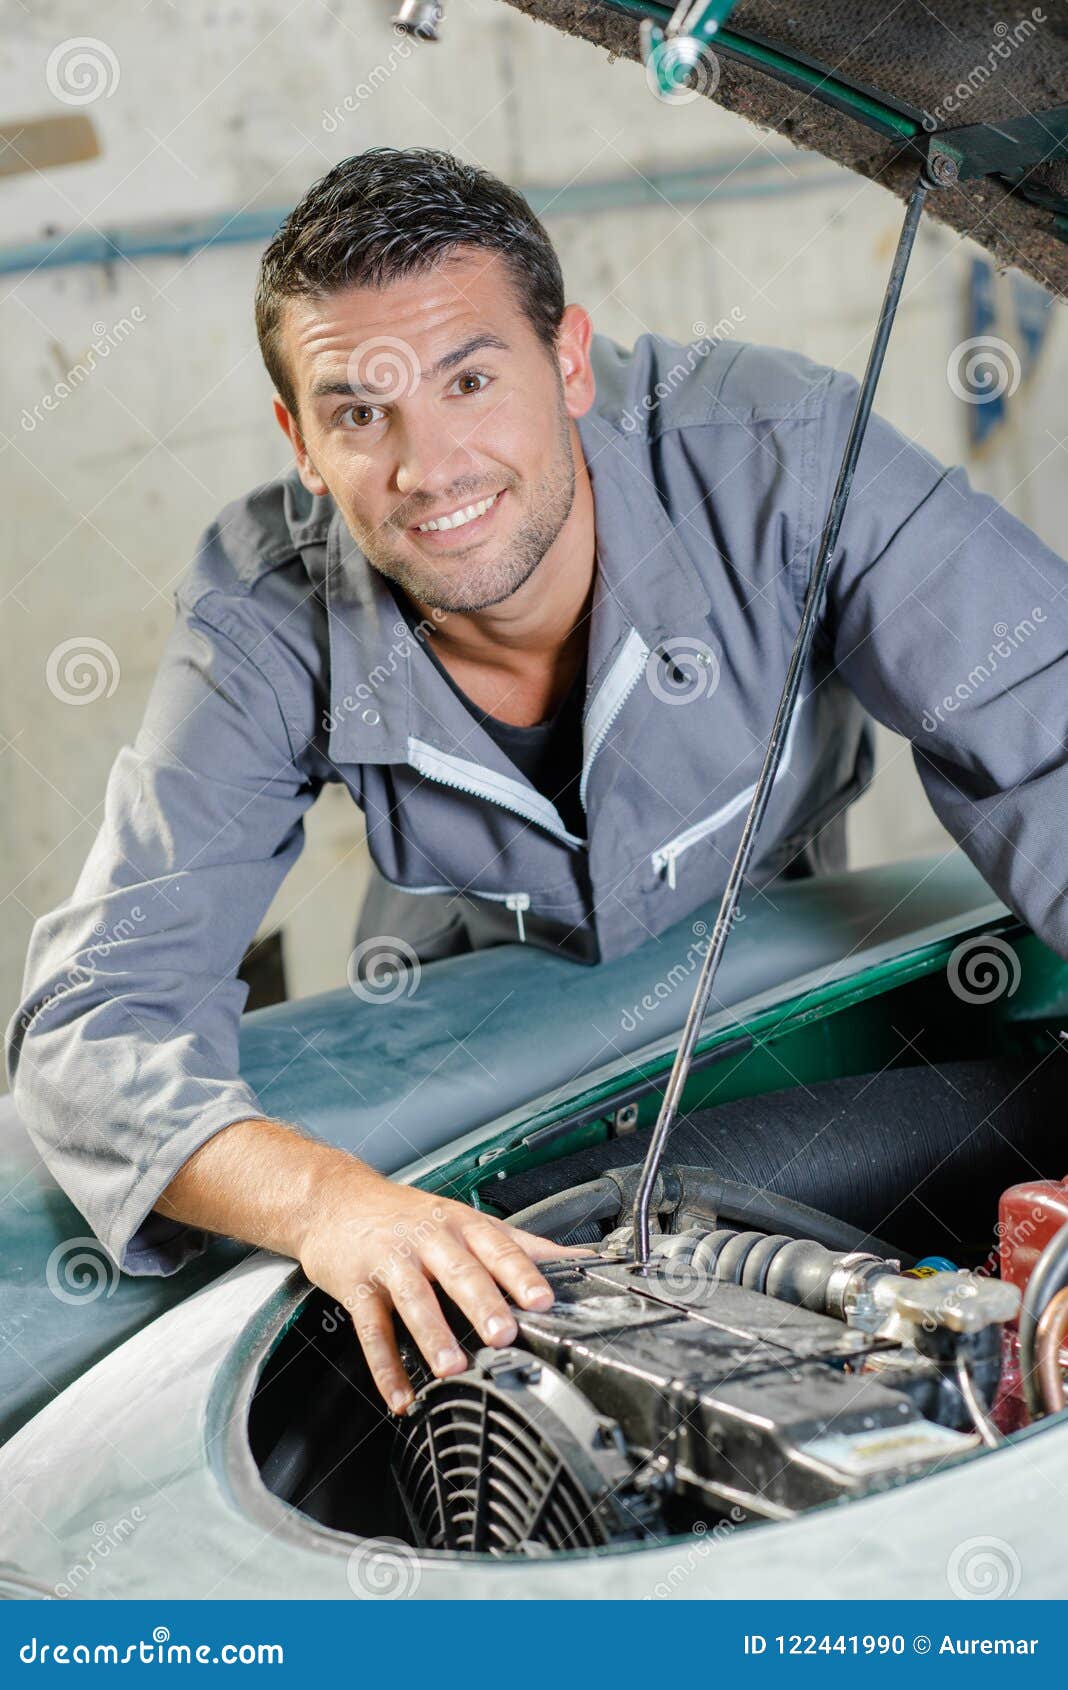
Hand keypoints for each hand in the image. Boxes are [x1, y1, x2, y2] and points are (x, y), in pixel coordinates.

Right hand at [298, 1167, 593, 1411]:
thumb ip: (518, 1243)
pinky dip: (385, 1366)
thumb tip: (579, 1260)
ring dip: (433, 1334)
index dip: (521, 1272)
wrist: (335, 1201)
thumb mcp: (463, 1218)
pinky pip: (371, 1329)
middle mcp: (428, 1238)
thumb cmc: (407, 1216)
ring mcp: (390, 1260)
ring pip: (413, 1297)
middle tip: (504, 1334)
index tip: (544, 1300)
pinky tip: (400, 1396)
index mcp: (460, 1224)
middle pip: (458, 1270)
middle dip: (482, 1302)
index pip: (497, 1246)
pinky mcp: (357, 1286)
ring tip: (452, 1367)